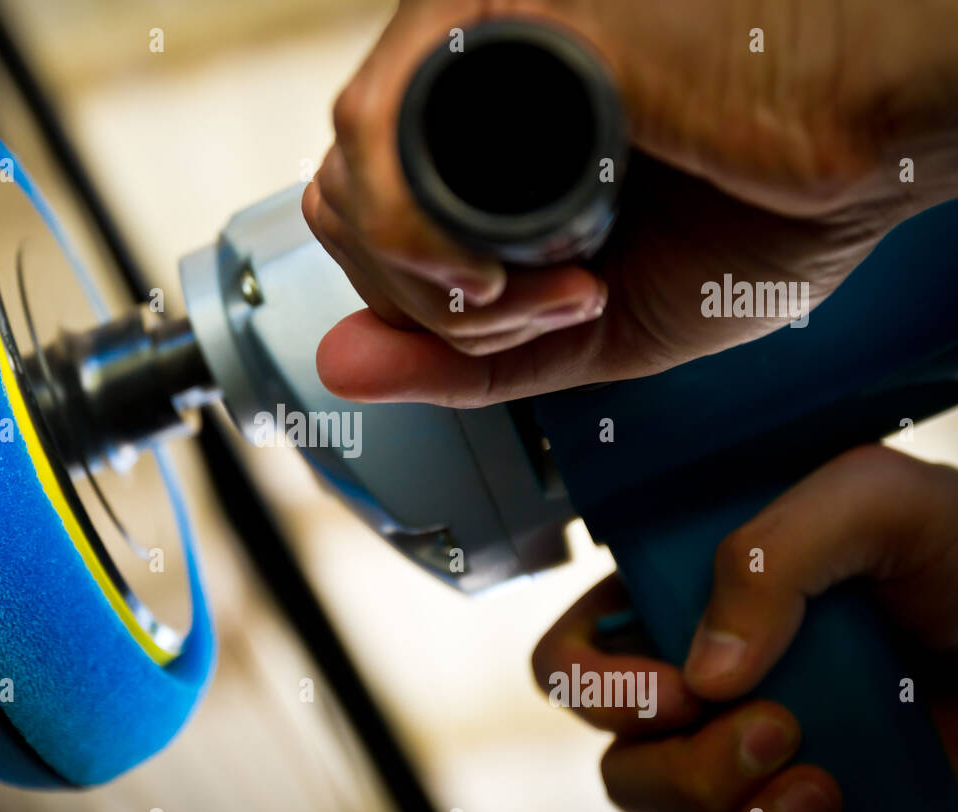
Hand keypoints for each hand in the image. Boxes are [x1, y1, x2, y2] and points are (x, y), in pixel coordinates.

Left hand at [305, 0, 957, 406]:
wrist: (876, 138)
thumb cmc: (768, 207)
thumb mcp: (591, 325)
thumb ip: (464, 359)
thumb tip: (340, 371)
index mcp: (482, 129)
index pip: (359, 217)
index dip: (412, 301)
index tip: (514, 326)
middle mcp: (467, 75)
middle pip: (340, 203)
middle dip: (422, 306)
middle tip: (537, 318)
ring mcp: (477, 35)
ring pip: (352, 176)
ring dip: (432, 283)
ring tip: (542, 296)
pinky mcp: (504, 14)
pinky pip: (382, 135)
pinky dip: (419, 235)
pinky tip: (502, 269)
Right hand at [532, 445, 957, 811]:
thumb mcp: (876, 502)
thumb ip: (771, 551)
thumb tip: (706, 667)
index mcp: (688, 605)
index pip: (575, 659)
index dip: (603, 687)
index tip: (685, 689)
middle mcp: (703, 689)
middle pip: (618, 760)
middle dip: (688, 765)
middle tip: (781, 729)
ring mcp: (747, 762)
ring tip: (827, 790)